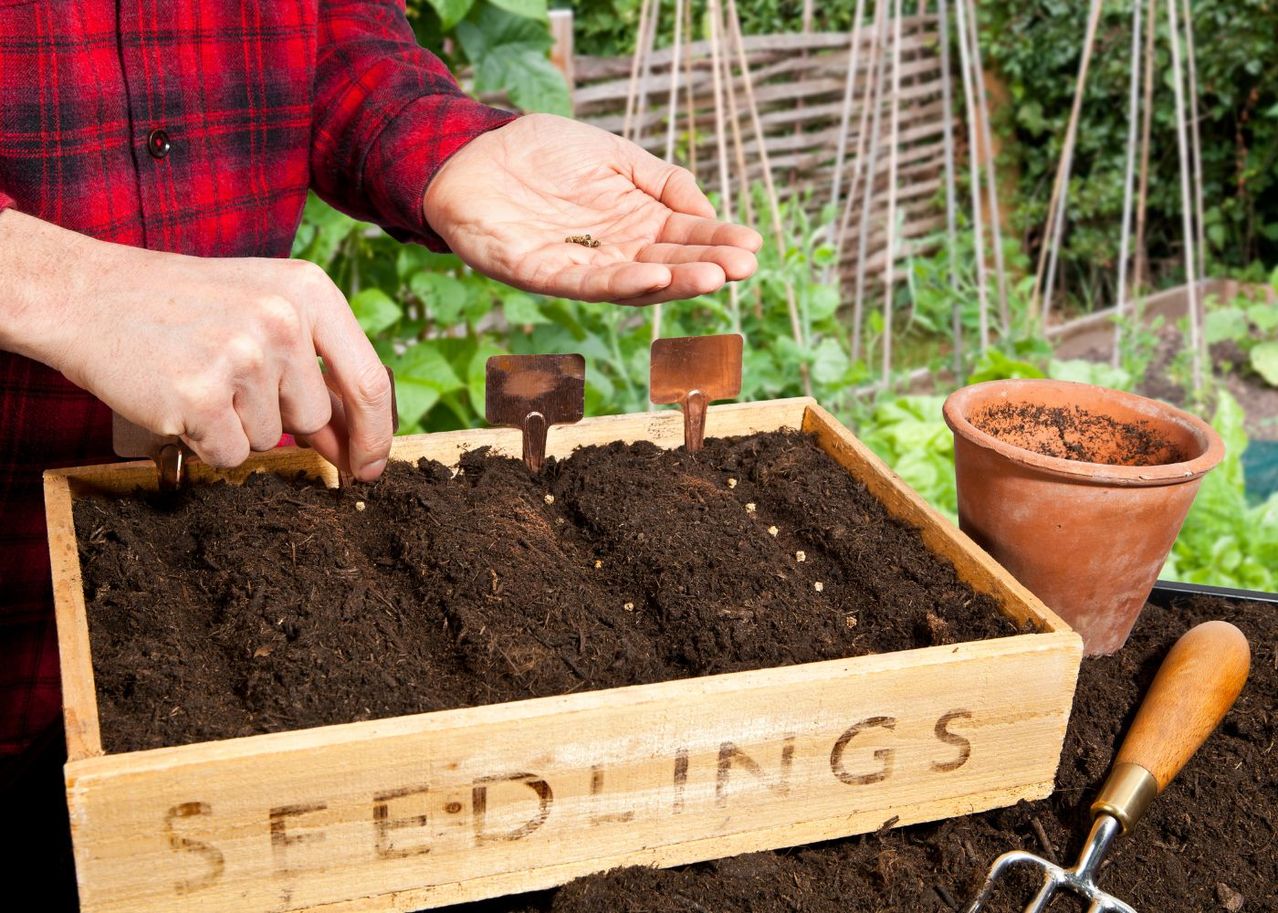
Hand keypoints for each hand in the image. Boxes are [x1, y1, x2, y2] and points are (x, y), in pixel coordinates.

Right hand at [1, 211, 392, 478]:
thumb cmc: (184, 307)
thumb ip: (315, 368)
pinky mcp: (201, 396)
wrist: (88, 295)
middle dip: (279, 420)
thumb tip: (354, 442)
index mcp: (310, 291)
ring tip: (198, 377)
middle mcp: (283, 320)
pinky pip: (228, 454)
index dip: (375, 435)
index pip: (369, 381)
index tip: (372, 466)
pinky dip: (204, 441)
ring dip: (236, 426)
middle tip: (228, 381)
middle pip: (312, 416)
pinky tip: (179, 398)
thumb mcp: (264, 309)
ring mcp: (242, 358)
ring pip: (269, 438)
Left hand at [424, 114, 762, 305]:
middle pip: (668, 265)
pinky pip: (586, 284)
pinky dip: (620, 283)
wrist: (472, 151)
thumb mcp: (615, 156)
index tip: (752, 246)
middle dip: (707, 266)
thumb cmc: (541, 152)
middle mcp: (612, 251)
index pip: (684, 238)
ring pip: (634, 282)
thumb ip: (661, 181)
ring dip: (674, 283)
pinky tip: (652, 277)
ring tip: (713, 277)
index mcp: (632, 223)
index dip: (718, 242)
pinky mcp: (542, 273)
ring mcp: (579, 266)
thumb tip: (706, 212)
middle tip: (744, 267)